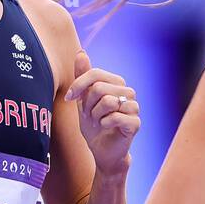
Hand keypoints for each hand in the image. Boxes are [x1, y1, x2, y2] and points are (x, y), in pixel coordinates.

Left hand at [64, 51, 138, 176]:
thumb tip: (81, 52)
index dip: (78, 85)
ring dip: (96, 116)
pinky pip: (115, 117)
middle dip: (87, 105)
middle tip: (90, 116)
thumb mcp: (83, 100)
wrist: (101, 151)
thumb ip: (83, 77)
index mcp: (116, 83)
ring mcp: (134, 107)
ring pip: (107, 102)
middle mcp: (128, 92)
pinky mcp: (136, 123)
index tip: (69, 98)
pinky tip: (106, 128)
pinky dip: (104, 124)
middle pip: (99, 88)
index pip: (95, 73)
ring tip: (99, 122)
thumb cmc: (93, 125)